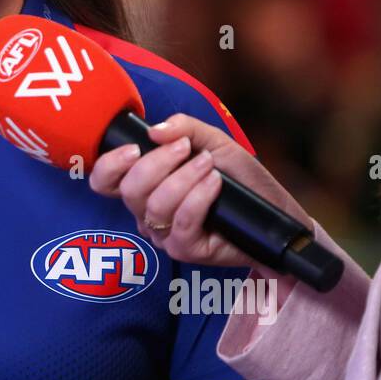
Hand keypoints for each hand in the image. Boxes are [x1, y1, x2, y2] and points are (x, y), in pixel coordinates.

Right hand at [88, 113, 312, 273]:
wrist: (275, 209)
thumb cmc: (241, 178)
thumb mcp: (214, 142)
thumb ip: (185, 129)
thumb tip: (154, 130)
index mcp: (145, 185)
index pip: (105, 182)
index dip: (109, 165)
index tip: (134, 147)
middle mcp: (147, 212)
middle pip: (130, 190)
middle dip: (158, 162)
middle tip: (186, 149)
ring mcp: (164, 234)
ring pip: (155, 206)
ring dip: (184, 178)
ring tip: (209, 166)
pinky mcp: (185, 250)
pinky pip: (181, 222)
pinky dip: (198, 197)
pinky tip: (215, 183)